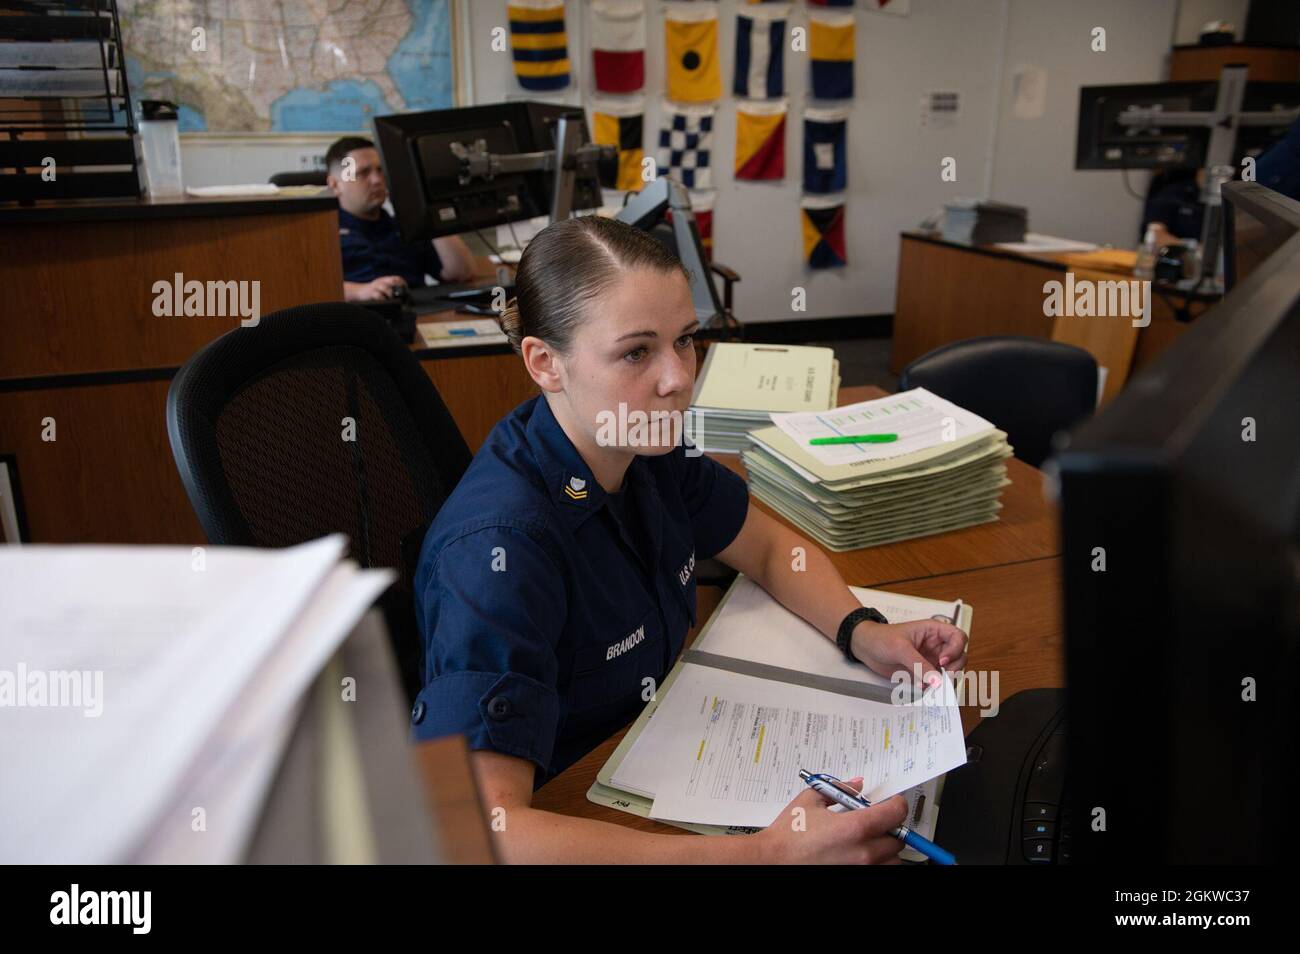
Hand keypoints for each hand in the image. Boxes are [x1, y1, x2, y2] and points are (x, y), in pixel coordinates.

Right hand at [354, 275, 406, 300]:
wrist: (358, 292)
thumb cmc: (372, 291)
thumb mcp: (382, 286)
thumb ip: (390, 287)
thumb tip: (401, 294)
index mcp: (385, 280)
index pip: (397, 278)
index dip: (403, 283)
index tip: (406, 289)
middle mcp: (381, 281)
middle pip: (393, 281)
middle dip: (398, 288)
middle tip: (400, 295)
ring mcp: (376, 287)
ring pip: (386, 288)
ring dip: (390, 294)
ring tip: (390, 299)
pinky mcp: (371, 293)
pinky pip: (378, 295)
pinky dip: (382, 299)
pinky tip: (384, 301)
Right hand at [755, 776, 906, 864]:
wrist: (773, 860)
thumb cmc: (788, 834)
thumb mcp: (811, 800)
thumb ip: (839, 790)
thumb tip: (856, 784)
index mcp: (855, 828)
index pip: (896, 813)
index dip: (896, 804)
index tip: (891, 803)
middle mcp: (864, 852)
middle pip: (898, 839)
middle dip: (889, 827)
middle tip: (875, 821)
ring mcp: (861, 870)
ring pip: (892, 860)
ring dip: (885, 849)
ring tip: (868, 841)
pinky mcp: (856, 879)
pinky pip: (879, 871)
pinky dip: (875, 863)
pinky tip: (859, 854)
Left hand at [850, 619, 967, 688]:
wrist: (864, 647)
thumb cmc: (881, 638)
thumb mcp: (900, 648)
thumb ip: (919, 664)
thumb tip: (936, 680)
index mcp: (934, 631)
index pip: (958, 637)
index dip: (955, 649)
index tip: (942, 661)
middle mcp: (936, 645)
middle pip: (960, 656)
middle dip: (954, 667)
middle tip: (942, 676)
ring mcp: (931, 659)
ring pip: (950, 670)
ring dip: (945, 680)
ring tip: (930, 684)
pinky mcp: (923, 672)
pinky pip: (936, 681)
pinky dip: (933, 687)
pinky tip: (921, 687)